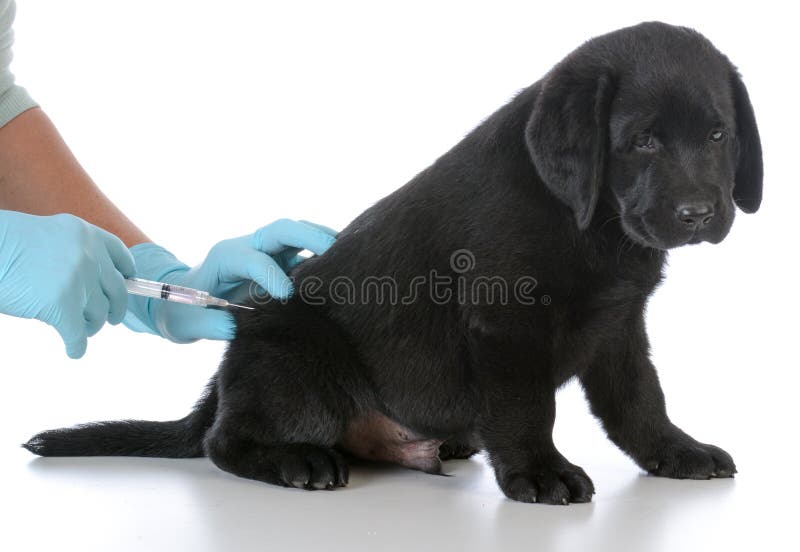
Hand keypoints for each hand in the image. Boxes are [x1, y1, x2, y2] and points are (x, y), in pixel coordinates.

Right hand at [0, 210, 134, 357]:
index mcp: (86, 234)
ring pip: (98, 314)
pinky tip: (74, 351)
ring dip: (91, 325)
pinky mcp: (62, 305)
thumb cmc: (6, 245)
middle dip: (116, 308)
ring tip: (81, 330)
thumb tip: (94, 288)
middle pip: (117, 290)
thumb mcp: (50, 236)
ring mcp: (78, 281)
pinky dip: (77, 346)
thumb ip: (75, 254)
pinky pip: (78, 334)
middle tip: (112, 318)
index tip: (128, 282)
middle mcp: (89, 255)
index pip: (120, 256)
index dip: (126, 273)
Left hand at [125, 219, 336, 342]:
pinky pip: (304, 251)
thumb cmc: (179, 311)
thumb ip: (207, 324)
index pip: (252, 258)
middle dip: (307, 235)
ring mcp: (266, 253)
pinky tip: (342, 263)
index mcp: (224, 257)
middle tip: (334, 248)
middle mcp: (247, 247)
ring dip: (322, 239)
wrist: (179, 301)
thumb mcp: (184, 322)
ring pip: (297, 235)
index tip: (285, 294)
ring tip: (350, 252)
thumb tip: (233, 327)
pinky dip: (323, 252)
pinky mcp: (279, 263)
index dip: (270, 273)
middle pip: (282, 229)